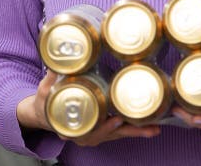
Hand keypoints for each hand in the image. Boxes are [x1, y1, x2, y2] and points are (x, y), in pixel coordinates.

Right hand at [17, 70, 160, 145]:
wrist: (43, 115)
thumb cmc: (44, 103)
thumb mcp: (44, 92)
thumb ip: (50, 78)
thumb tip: (55, 64)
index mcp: (72, 128)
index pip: (90, 132)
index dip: (103, 127)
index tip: (116, 120)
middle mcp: (86, 135)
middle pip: (111, 135)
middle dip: (131, 132)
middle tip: (149, 127)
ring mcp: (96, 134)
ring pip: (119, 135)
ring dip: (138, 131)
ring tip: (156, 127)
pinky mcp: (103, 130)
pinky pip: (121, 131)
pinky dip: (135, 128)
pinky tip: (151, 124)